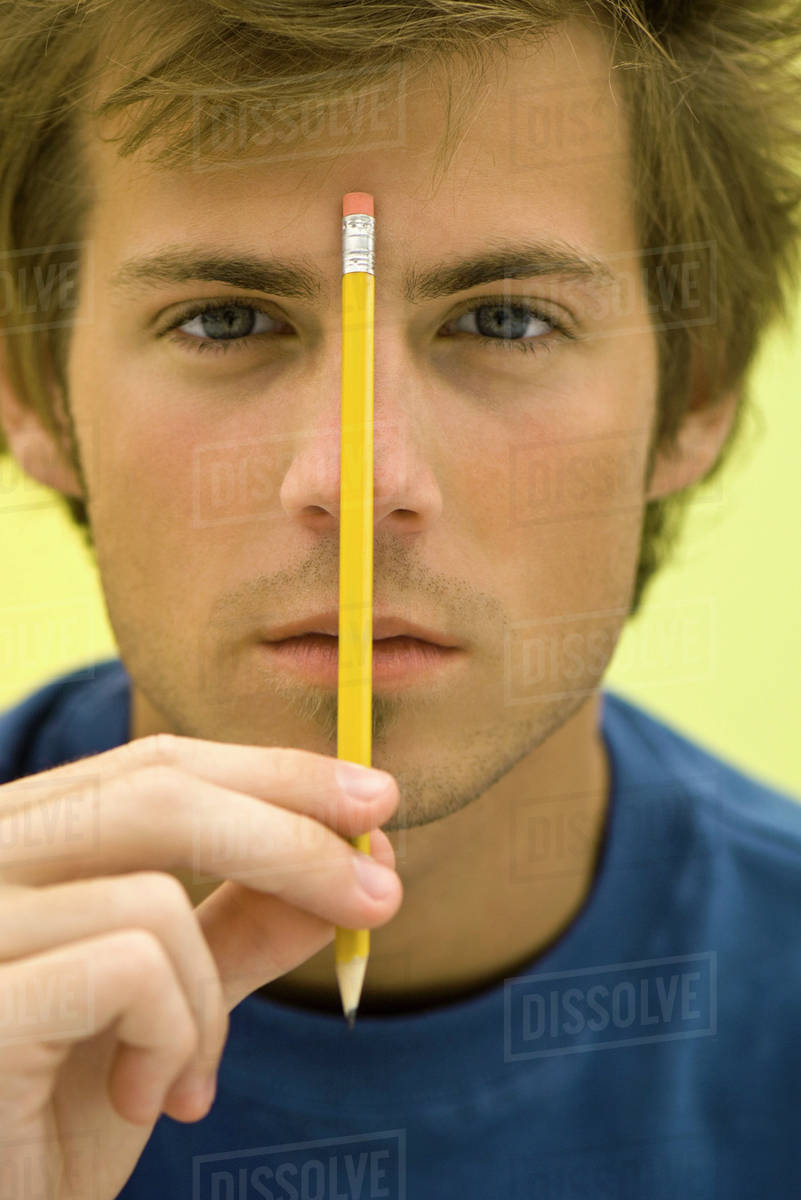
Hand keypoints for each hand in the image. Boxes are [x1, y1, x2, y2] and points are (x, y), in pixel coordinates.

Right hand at [0, 733, 401, 1198]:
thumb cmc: (57, 1113)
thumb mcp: (169, 1002)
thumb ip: (243, 926)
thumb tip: (364, 858)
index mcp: (18, 839)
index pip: (154, 767)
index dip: (273, 774)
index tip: (373, 798)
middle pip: (157, 792)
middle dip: (292, 836)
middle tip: (381, 892)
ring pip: (153, 897)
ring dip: (207, 1001)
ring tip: (185, 1084)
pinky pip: (131, 972)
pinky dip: (172, 1041)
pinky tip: (142, 1101)